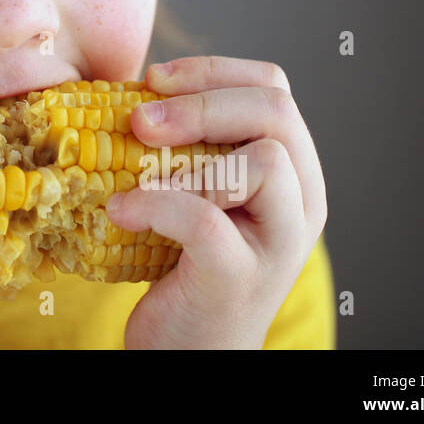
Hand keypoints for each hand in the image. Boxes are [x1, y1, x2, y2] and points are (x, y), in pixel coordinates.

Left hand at [105, 56, 327, 348]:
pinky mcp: (241, 279)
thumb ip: (186, 144)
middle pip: (276, 113)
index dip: (212, 72)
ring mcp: (280, 243)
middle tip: (140, 118)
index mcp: (293, 171)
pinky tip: (121, 211)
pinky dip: (156, 204)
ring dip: (188, 155)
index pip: (274, 88)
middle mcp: (302, 203)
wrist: (185, 351)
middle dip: (202, 101)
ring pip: (266, 162)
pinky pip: (206, 219)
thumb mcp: (192, 190)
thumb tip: (135, 87)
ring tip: (133, 169)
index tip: (153, 78)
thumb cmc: (180, 264)